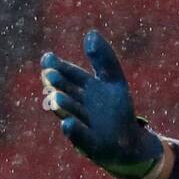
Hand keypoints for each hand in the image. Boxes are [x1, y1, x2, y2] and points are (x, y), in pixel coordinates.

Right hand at [40, 29, 163, 178]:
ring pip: (69, 112)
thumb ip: (104, 60)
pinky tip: (68, 124)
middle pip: (64, 91)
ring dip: (63, 104)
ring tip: (58, 97)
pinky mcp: (89, 145)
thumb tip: (91, 33)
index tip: (48, 58)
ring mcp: (82, 124)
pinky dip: (74, 131)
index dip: (57, 66)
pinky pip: (80, 138)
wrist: (129, 144)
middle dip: (57, 84)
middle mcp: (77, 105)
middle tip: (50, 75)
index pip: (67, 74)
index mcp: (82, 88)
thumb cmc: (118, 112)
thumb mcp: (115, 82)